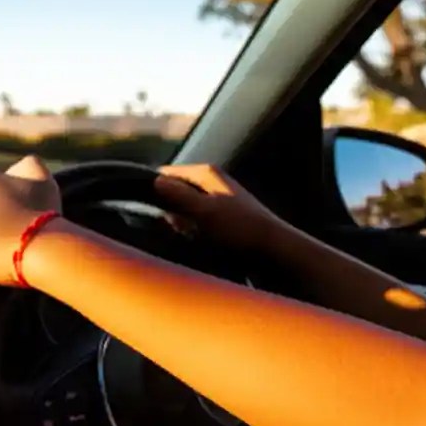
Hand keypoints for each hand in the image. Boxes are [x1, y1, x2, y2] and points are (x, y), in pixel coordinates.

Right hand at [154, 164, 287, 251]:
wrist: (276, 251)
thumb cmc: (241, 229)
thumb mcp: (205, 212)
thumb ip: (179, 195)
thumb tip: (154, 180)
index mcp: (207, 173)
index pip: (167, 173)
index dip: (155, 189)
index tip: (149, 208)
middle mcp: (212, 183)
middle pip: (175, 193)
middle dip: (171, 212)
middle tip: (179, 228)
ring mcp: (218, 201)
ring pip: (185, 211)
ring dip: (184, 226)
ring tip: (194, 238)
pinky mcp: (224, 219)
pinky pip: (198, 223)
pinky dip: (195, 233)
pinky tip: (202, 243)